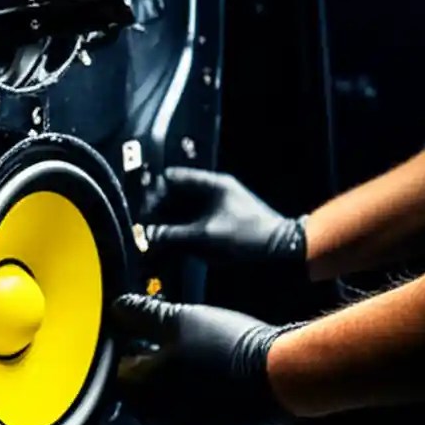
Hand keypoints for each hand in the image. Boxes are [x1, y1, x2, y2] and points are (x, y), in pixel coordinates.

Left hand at [111, 294, 295, 424]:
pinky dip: (185, 388)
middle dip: (143, 358)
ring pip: (159, 396)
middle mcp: (152, 416)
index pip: (113, 365)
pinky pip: (182, 406)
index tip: (135, 325)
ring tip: (184, 348)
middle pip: (134, 384)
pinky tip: (202, 367)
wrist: (279, 377)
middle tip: (160, 334)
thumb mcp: (177, 318)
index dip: (122, 341)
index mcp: (137, 391)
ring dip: (164, 374)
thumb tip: (117, 307)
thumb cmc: (224, 347)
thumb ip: (140, 313)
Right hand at [146, 167, 307, 269]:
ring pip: (182, 209)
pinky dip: (181, 230)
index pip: (172, 178)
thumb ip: (174, 235)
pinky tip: (172, 243)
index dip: (154, 192)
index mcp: (211, 184)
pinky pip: (193, 221)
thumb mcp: (207, 235)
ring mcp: (217, 205)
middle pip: (175, 194)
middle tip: (146, 227)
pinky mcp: (220, 220)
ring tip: (156, 238)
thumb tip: (147, 236)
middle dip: (159, 210)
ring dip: (169, 222)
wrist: (281, 247)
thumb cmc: (247, 235)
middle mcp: (212, 190)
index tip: (143, 210)